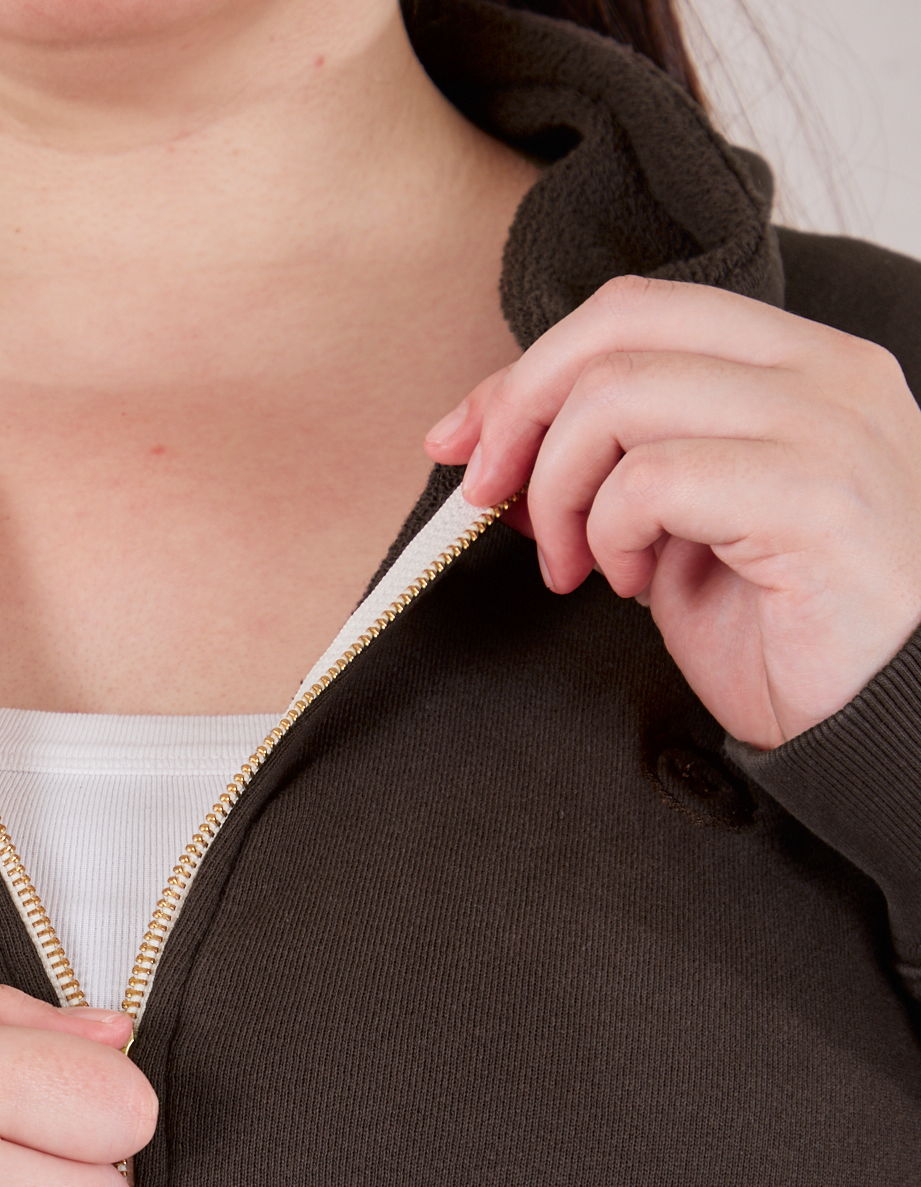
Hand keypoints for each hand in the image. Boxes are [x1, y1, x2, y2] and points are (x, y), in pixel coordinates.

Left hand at [424, 274, 920, 748]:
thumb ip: (615, 472)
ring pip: (620, 395)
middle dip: (520, 409)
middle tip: (489, 495)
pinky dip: (611, 531)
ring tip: (576, 561)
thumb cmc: (792, 633)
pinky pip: (654, 478)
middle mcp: (824, 372)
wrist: (886, 717)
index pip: (638, 312)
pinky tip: (632, 583)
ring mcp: (828, 426)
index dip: (529, 370)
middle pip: (620, 326)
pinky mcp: (816, 497)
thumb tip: (501, 450)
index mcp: (799, 365)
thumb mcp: (681, 532)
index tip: (465, 437)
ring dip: (561, 488)